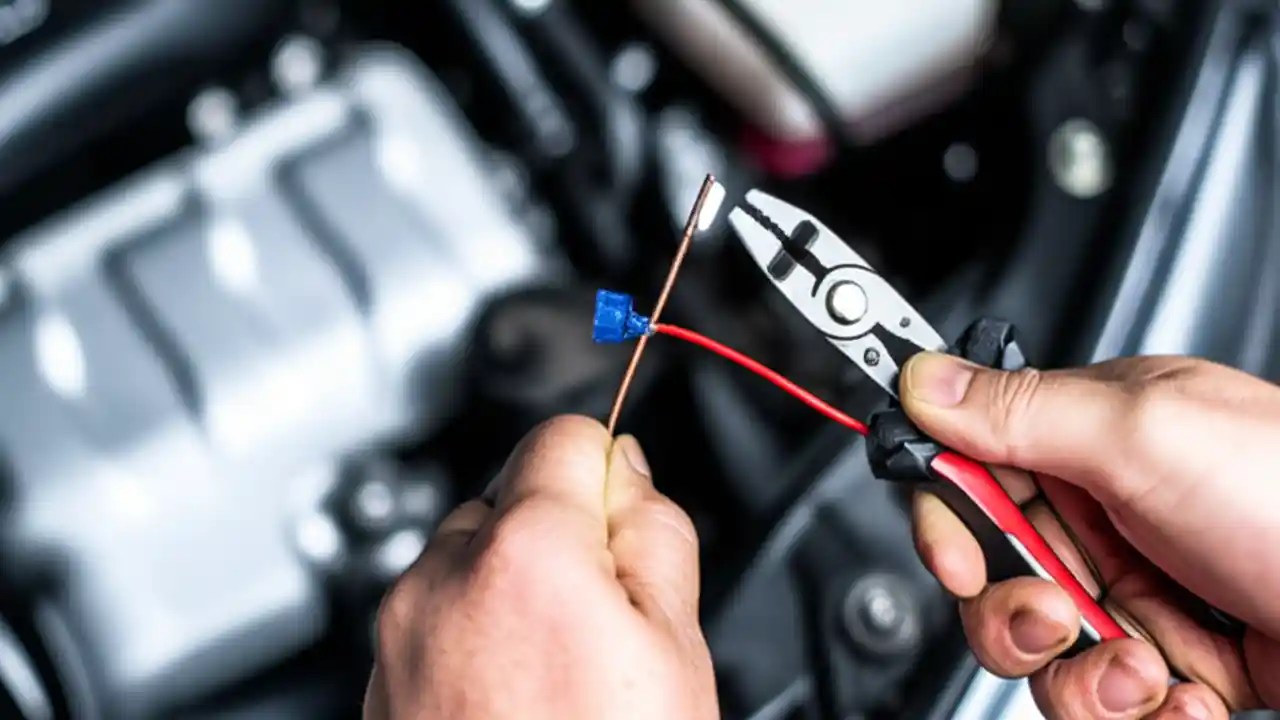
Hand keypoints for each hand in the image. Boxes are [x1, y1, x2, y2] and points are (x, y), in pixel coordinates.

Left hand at [363, 416, 716, 719]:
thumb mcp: (674, 646)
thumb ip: (655, 531)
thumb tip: (630, 471)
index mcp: (523, 551)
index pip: (564, 436)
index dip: (610, 471)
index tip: (627, 513)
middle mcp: (441, 578)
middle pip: (514, 496)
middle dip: (563, 534)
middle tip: (609, 619)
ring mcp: (401, 630)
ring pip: (472, 556)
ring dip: (516, 584)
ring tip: (562, 671)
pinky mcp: (382, 675)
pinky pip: (438, 613)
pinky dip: (478, 629)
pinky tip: (520, 695)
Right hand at [900, 352, 1279, 718]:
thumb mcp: (1148, 436)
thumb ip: (1021, 409)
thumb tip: (923, 379)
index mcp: (1090, 437)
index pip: (970, 469)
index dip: (948, 516)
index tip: (959, 551)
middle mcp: (1109, 514)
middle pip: (992, 575)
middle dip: (1015, 613)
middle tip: (1062, 616)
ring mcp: (1142, 590)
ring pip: (1041, 650)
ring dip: (1084, 678)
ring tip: (1145, 670)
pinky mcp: (1174, 661)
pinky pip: (1104, 699)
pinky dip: (1142, 710)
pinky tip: (1188, 692)